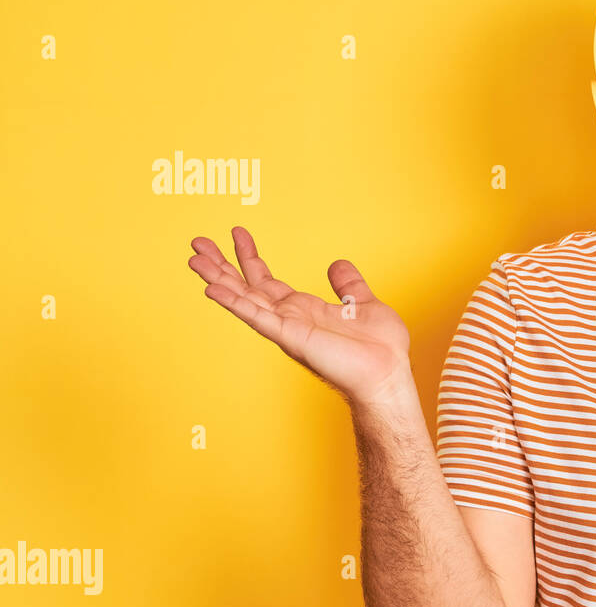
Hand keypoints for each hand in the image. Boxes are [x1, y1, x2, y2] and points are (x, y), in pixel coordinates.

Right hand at [188, 226, 412, 405]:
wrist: (388, 373)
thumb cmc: (380, 349)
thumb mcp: (364, 303)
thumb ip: (348, 285)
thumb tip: (337, 264)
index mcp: (303, 309)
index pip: (266, 280)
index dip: (249, 257)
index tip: (236, 233)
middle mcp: (289, 318)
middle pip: (245, 287)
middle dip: (221, 266)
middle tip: (197, 243)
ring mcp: (287, 328)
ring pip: (244, 299)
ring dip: (218, 279)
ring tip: (194, 260)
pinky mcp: (291, 337)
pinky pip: (257, 317)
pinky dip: (234, 303)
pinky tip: (213, 290)